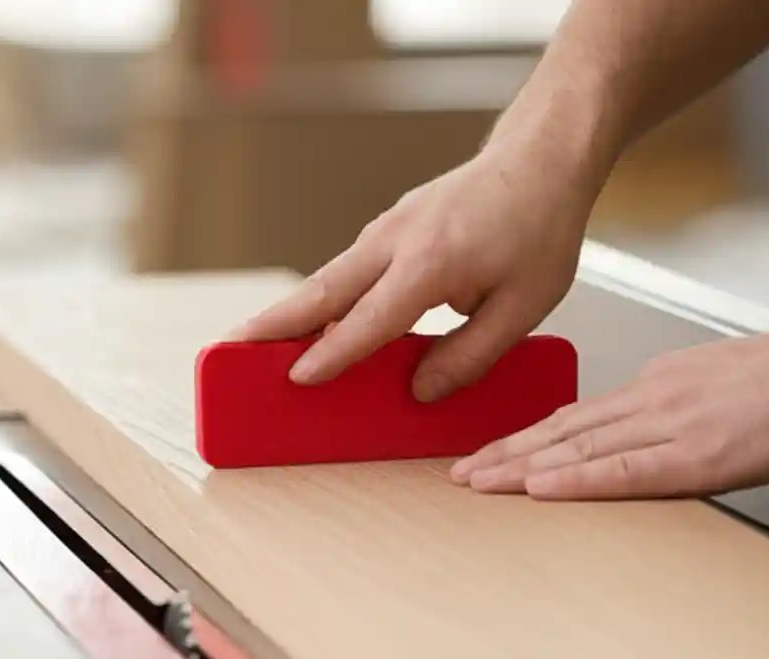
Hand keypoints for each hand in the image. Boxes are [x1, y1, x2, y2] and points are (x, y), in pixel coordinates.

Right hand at [230, 143, 599, 401]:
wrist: (539, 158)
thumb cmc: (538, 228)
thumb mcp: (525, 306)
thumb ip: (471, 355)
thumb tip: (421, 390)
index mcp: (431, 262)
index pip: (370, 319)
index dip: (333, 353)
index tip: (296, 379)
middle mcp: (397, 240)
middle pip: (322, 290)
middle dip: (273, 324)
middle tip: (229, 351)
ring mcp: (387, 229)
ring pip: (328, 279)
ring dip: (290, 312)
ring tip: (253, 346)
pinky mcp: (389, 228)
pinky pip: (348, 270)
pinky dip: (321, 298)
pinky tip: (311, 325)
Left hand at [450, 318, 768, 499]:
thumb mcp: (719, 381)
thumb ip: (676, 403)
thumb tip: (646, 425)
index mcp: (659, 384)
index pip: (579, 416)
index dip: (529, 437)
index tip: (494, 452)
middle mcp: (653, 399)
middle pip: (564, 430)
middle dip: (506, 453)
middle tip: (460, 471)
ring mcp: (673, 424)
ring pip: (580, 447)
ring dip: (522, 467)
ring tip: (477, 482)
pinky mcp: (700, 452)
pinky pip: (626, 470)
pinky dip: (577, 480)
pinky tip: (541, 488)